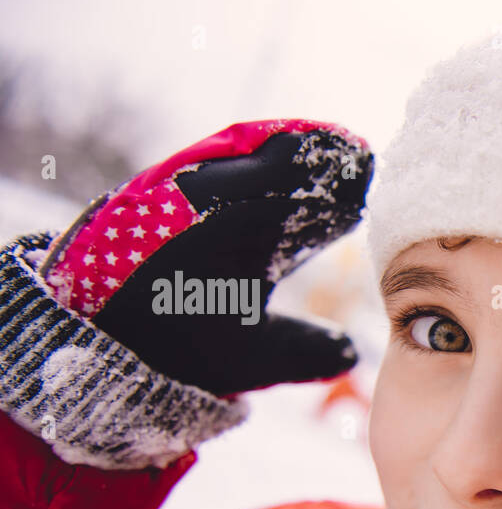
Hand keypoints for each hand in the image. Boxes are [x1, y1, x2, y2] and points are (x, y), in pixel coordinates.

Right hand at [37, 119, 372, 395]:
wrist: (119, 362)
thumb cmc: (183, 353)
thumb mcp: (260, 355)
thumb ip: (306, 351)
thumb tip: (351, 353)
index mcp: (250, 249)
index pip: (306, 218)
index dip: (340, 204)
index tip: (374, 190)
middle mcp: (223, 223)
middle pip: (283, 186)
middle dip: (324, 170)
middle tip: (364, 158)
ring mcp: (190, 211)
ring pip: (249, 171)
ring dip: (294, 156)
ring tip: (339, 146)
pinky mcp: (158, 206)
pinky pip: (203, 176)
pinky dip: (244, 166)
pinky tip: (287, 154)